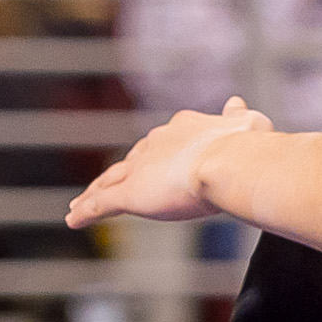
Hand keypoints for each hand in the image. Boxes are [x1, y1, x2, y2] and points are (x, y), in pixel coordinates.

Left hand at [67, 96, 274, 227]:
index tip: (155, 160)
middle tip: (112, 182)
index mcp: (185, 128)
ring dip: (95, 191)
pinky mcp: (131, 194)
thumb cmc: (248, 145)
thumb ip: (237, 115)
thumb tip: (236, 102)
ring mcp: (142, 169)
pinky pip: (102, 204)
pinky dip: (87, 211)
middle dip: (122, 172)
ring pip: (111, 180)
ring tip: (81, 203)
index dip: (157, 153)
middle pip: (132, 160)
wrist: (232, 161)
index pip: (164, 142)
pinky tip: (74, 219)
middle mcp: (158, 144)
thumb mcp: (248, 124)